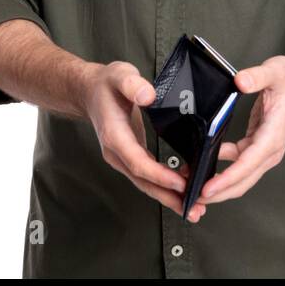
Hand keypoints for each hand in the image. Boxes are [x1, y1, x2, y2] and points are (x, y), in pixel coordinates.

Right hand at [80, 61, 207, 221]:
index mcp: (114, 135)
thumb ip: (132, 84)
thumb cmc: (107, 84)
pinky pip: (147, 176)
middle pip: (142, 181)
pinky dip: (164, 187)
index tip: (180, 183)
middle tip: (194, 210)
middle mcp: (116, 152)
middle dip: (168, 197)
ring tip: (194, 210)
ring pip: (145, 183)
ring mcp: (121, 157)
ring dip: (168, 197)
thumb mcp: (120, 75)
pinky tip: (182, 192)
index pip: (137, 161)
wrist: (90, 92)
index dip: (158, 175)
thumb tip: (148, 95)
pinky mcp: (129, 157)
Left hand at [197, 55, 284, 205]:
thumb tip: (240, 82)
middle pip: (243, 180)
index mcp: (274, 136)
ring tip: (193, 184)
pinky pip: (238, 164)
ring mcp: (264, 151)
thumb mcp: (275, 72)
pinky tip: (203, 163)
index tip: (208, 189)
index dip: (227, 179)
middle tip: (192, 198)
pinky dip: (222, 169)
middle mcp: (270, 149)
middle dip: (219, 193)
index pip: (248, 164)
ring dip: (218, 184)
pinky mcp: (258, 148)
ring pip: (240, 177)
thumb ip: (256, 77)